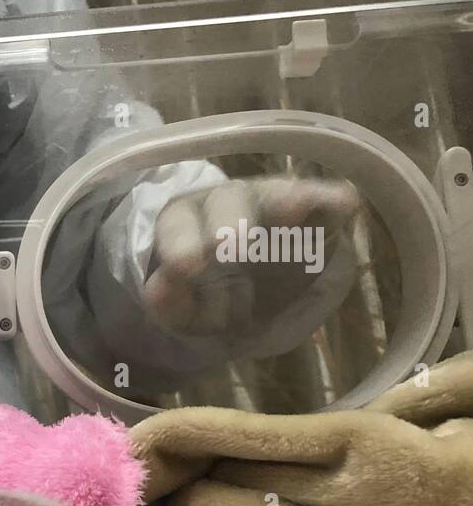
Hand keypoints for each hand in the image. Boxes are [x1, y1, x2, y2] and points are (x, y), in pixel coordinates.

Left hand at [143, 176, 360, 337]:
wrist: (248, 299)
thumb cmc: (207, 299)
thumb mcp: (184, 310)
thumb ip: (170, 304)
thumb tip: (159, 290)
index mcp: (184, 222)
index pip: (177, 226)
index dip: (182, 244)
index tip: (187, 267)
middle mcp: (225, 204)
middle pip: (226, 202)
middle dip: (229, 223)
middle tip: (231, 247)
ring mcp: (271, 204)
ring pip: (275, 195)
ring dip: (285, 199)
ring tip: (295, 205)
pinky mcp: (312, 217)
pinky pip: (321, 205)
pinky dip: (331, 200)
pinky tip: (345, 202)